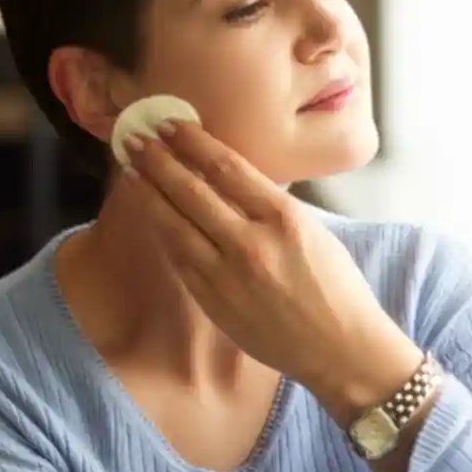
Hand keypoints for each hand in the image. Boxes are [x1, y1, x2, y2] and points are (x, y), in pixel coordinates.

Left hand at [122, 120, 421, 419]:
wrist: (340, 347)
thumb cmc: (338, 287)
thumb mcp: (315, 231)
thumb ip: (272, 207)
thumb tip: (231, 181)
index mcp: (284, 218)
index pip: (226, 167)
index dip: (192, 142)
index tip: (171, 124)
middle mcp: (251, 243)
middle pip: (192, 191)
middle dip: (159, 161)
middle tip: (135, 138)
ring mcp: (227, 275)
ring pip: (175, 224)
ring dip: (149, 194)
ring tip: (131, 171)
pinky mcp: (213, 301)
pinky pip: (179, 258)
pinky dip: (162, 232)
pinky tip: (150, 214)